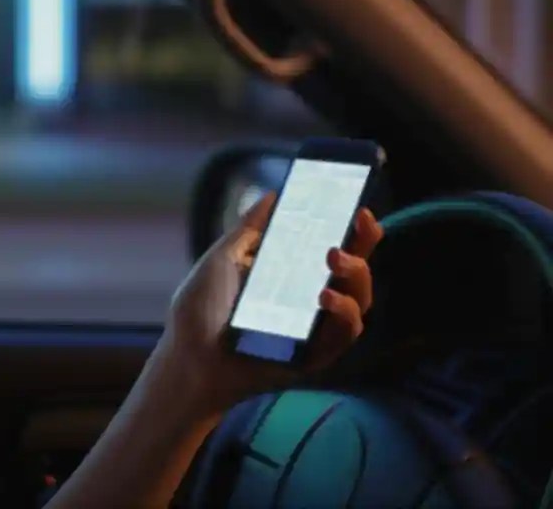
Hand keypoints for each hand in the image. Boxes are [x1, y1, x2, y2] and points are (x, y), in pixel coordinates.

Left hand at [157, 192, 383, 412]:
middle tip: (357, 223)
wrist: (188, 356)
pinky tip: (325, 296)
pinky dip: (343, 312)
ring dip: (356, 275)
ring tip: (333, 258)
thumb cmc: (199, 311)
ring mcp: (315, 327)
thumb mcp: (222, 259)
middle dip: (364, 245)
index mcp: (291, 274)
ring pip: (360, 300)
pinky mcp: (316, 355)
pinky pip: (345, 333)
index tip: (358, 208)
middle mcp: (309, 298)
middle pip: (356, 271)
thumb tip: (272, 196)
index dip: (354, 229)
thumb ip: (249, 229)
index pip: (334, 248)